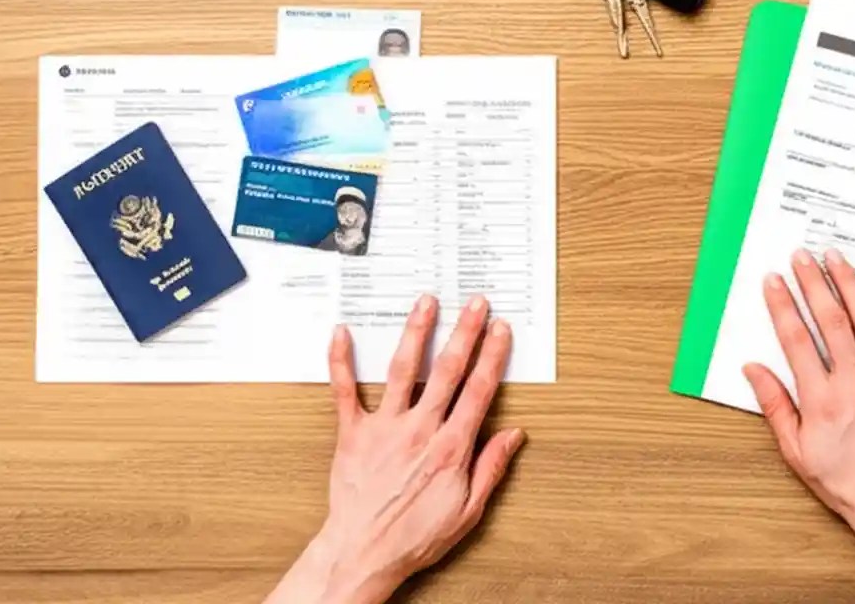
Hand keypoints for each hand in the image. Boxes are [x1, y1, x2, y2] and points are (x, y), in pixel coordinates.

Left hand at [266, 294, 524, 603]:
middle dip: (465, 333)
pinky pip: (344, 391)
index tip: (500, 331)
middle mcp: (420, 430)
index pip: (479, 391)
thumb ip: (491, 468)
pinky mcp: (353, 434)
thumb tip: (514, 436)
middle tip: (475, 304)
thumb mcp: (468, 511)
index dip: (492, 357)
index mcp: (451, 448)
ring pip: (402, 370)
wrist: (365, 553)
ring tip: (426, 302)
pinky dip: (340, 361)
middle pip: (447, 370)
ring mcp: (385, 428)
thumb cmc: (415, 537)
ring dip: (416, 333)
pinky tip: (341, 334)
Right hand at [744, 249, 854, 603]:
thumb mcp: (796, 451)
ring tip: (837, 259)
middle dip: (812, 282)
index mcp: (822, 400)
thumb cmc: (845, 483)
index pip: (796, 338)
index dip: (782, 305)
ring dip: (850, 285)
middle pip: (830, 320)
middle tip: (801, 256)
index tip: (774, 280)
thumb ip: (775, 405)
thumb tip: (754, 369)